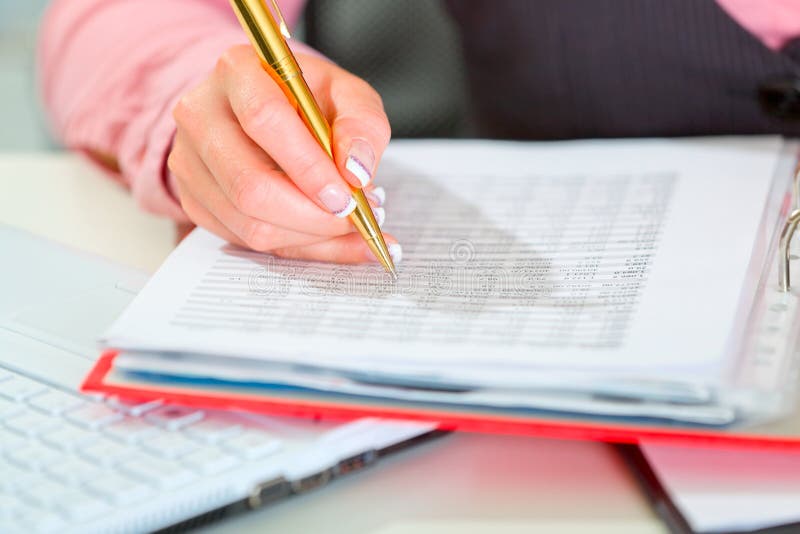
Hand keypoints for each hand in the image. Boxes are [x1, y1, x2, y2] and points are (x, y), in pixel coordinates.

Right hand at [168, 44, 397, 263]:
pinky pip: (244, 239)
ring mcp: (189, 161)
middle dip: (311, 216)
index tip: (346, 196)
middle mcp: (201, 114)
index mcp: (238, 71)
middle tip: (353, 219)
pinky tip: (322, 234)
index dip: (309, 167)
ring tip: (345, 224)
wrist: (269, 108)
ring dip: (307, 236)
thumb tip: (357, 170)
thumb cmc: (308, 100)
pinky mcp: (192, 198)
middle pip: (250, 184)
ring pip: (247, 221)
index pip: (264, 120)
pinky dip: (294, 245)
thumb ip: (362, 125)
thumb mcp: (347, 95)